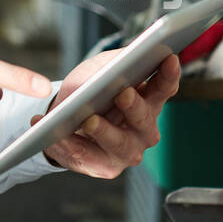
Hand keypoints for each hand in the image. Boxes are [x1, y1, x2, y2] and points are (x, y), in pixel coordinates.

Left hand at [28, 50, 180, 178]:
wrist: (67, 119)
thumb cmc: (91, 90)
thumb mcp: (100, 68)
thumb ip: (115, 62)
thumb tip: (128, 54)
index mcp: (148, 102)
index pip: (164, 88)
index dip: (168, 75)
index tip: (168, 58)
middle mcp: (144, 130)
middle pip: (144, 119)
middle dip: (134, 107)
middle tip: (123, 93)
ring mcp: (127, 151)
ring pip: (119, 144)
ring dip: (104, 131)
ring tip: (88, 119)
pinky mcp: (104, 167)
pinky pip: (86, 156)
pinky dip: (68, 143)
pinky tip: (54, 133)